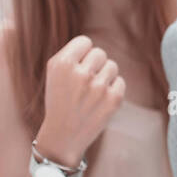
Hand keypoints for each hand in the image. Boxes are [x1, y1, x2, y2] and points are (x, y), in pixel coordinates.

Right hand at [35, 35, 125, 167]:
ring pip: (112, 66)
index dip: (81, 54)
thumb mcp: (55, 73)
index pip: (85, 42)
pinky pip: (120, 81)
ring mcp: (99, 87)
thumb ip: (74, 53)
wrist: (64, 134)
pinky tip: (99, 101)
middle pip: (100, 53)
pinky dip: (113, 89)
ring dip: (104, 76)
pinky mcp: (114, 99)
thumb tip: (96, 45)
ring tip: (90, 92)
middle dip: (94, 65)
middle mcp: (81, 74)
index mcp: (62, 64)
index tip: (75, 68)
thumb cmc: (60, 99)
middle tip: (83, 82)